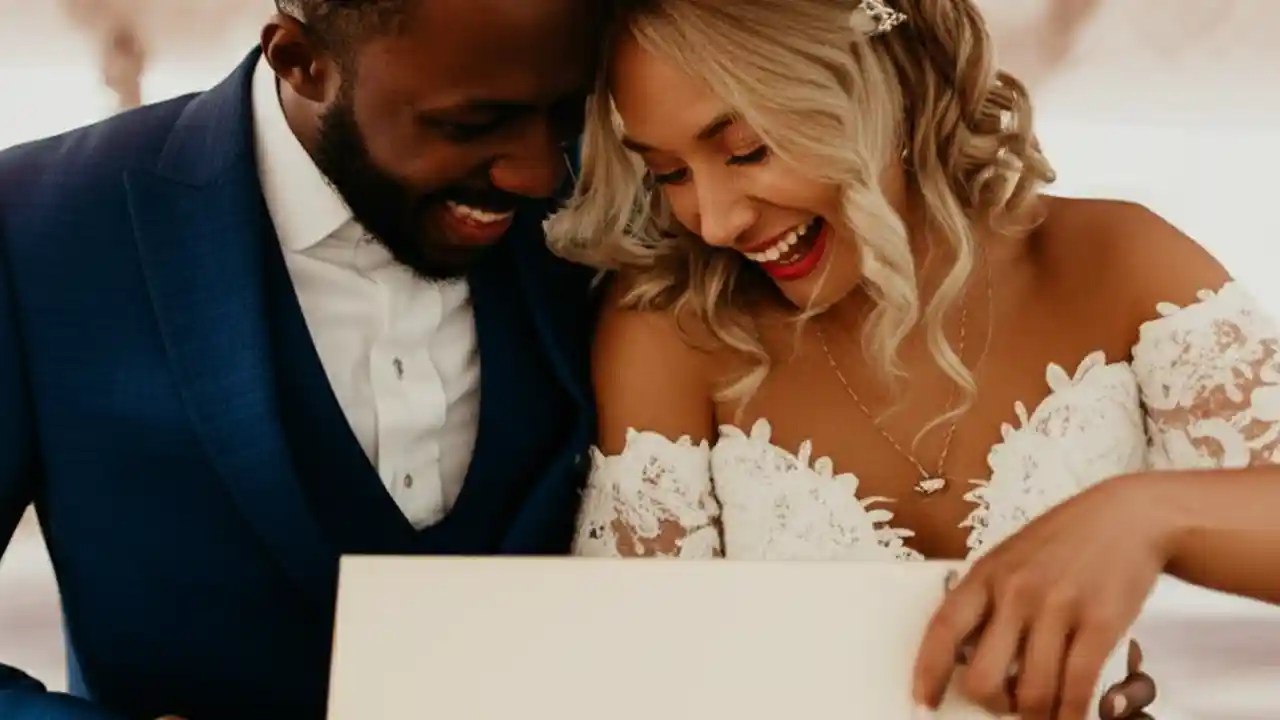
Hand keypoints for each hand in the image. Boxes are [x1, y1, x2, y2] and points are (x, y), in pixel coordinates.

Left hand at [912, 473, 1174, 718]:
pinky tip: (1073, 717)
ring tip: (1044, 710)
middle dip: (993, 704)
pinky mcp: (1100, 622)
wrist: (1127, 517)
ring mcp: (1057, 607)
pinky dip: (1072, 714)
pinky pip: (1077, 687)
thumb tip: (964, 653)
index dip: (928, 673)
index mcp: (985, 575)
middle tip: (1008, 704)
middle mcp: (1015, 592)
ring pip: (1032, 693)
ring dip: (1036, 714)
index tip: (925, 703)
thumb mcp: (1010, 559)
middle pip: (983, 677)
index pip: (943, 630)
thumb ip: (987, 599)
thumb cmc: (1063, 541)